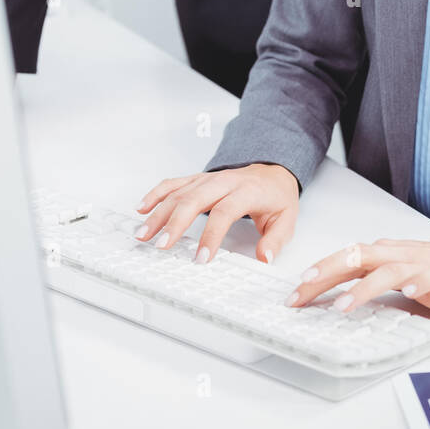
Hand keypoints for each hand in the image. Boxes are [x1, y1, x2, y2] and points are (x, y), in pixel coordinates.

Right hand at [135, 164, 299, 263]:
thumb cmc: (276, 196)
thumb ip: (275, 240)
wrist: (272, 171)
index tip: (201, 258)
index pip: (225, 212)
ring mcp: (208, 178)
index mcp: (246, 190)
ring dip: (159, 212)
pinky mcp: (198, 179)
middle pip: (194, 199)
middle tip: (161, 245)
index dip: (212, 235)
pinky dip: (156, 194)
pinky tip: (142, 208)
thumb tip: (264, 258)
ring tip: (144, 233)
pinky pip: (173, 183)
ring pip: (179, 192)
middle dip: (175, 223)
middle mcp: (224, 181)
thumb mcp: (286, 218)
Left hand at [286, 238, 429, 315]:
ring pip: (387, 271)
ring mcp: (416, 264)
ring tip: (343, 305)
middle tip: (304, 288)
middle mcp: (392, 255)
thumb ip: (362, 278)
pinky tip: (408, 294)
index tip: (294, 294)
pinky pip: (426, 278)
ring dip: (364, 288)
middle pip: (356, 257)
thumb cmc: (424, 269)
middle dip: (328, 272)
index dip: (317, 274)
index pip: (341, 260)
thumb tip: (326, 293)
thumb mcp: (387, 273)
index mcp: (377, 255)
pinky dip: (416, 284)